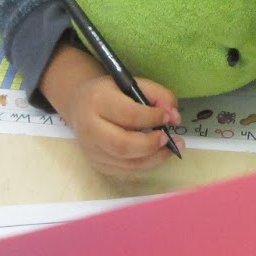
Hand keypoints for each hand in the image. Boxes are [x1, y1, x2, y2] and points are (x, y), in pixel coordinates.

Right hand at [41, 44, 180, 175]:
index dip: (153, 118)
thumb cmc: (110, 94)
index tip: (168, 117)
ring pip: (127, 163)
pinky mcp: (96, 163)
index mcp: (98, 101)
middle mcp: (90, 128)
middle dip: (152, 144)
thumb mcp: (133, 85)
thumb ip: (158, 96)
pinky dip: (145, 164)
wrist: (80, 105)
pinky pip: (126, 170)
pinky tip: (156, 154)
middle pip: (124, 145)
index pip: (129, 115)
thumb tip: (174, 118)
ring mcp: (91, 150)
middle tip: (168, 138)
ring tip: (170, 149)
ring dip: (154, 158)